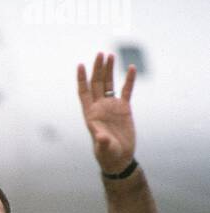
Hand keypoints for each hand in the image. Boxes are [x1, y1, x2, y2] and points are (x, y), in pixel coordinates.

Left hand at [77, 52, 136, 174]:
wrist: (120, 158)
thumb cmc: (108, 155)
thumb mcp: (104, 148)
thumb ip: (101, 141)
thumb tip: (100, 138)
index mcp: (91, 114)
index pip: (84, 93)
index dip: (82, 79)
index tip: (81, 65)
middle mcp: (100, 107)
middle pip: (97, 84)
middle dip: (98, 69)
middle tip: (100, 54)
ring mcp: (112, 106)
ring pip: (109, 84)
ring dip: (109, 70)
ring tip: (110, 55)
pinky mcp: (124, 108)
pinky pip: (126, 90)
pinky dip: (129, 80)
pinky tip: (131, 68)